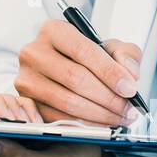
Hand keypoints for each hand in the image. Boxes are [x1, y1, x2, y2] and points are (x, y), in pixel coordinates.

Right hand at [13, 20, 142, 126]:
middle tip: (128, 109)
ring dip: (98, 115)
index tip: (129, 88)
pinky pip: (56, 118)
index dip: (109, 72)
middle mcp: (34, 52)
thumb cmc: (86, 58)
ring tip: (119, 118)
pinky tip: (98, 126)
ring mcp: (27, 79)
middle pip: (75, 78)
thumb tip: (130, 74)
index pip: (83, 50)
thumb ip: (125, 54)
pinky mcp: (26, 102)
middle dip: (108, 98)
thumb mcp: (109, 47)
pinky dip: (80, 125)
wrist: (64, 69)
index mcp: (53, 30)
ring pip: (66, 101)